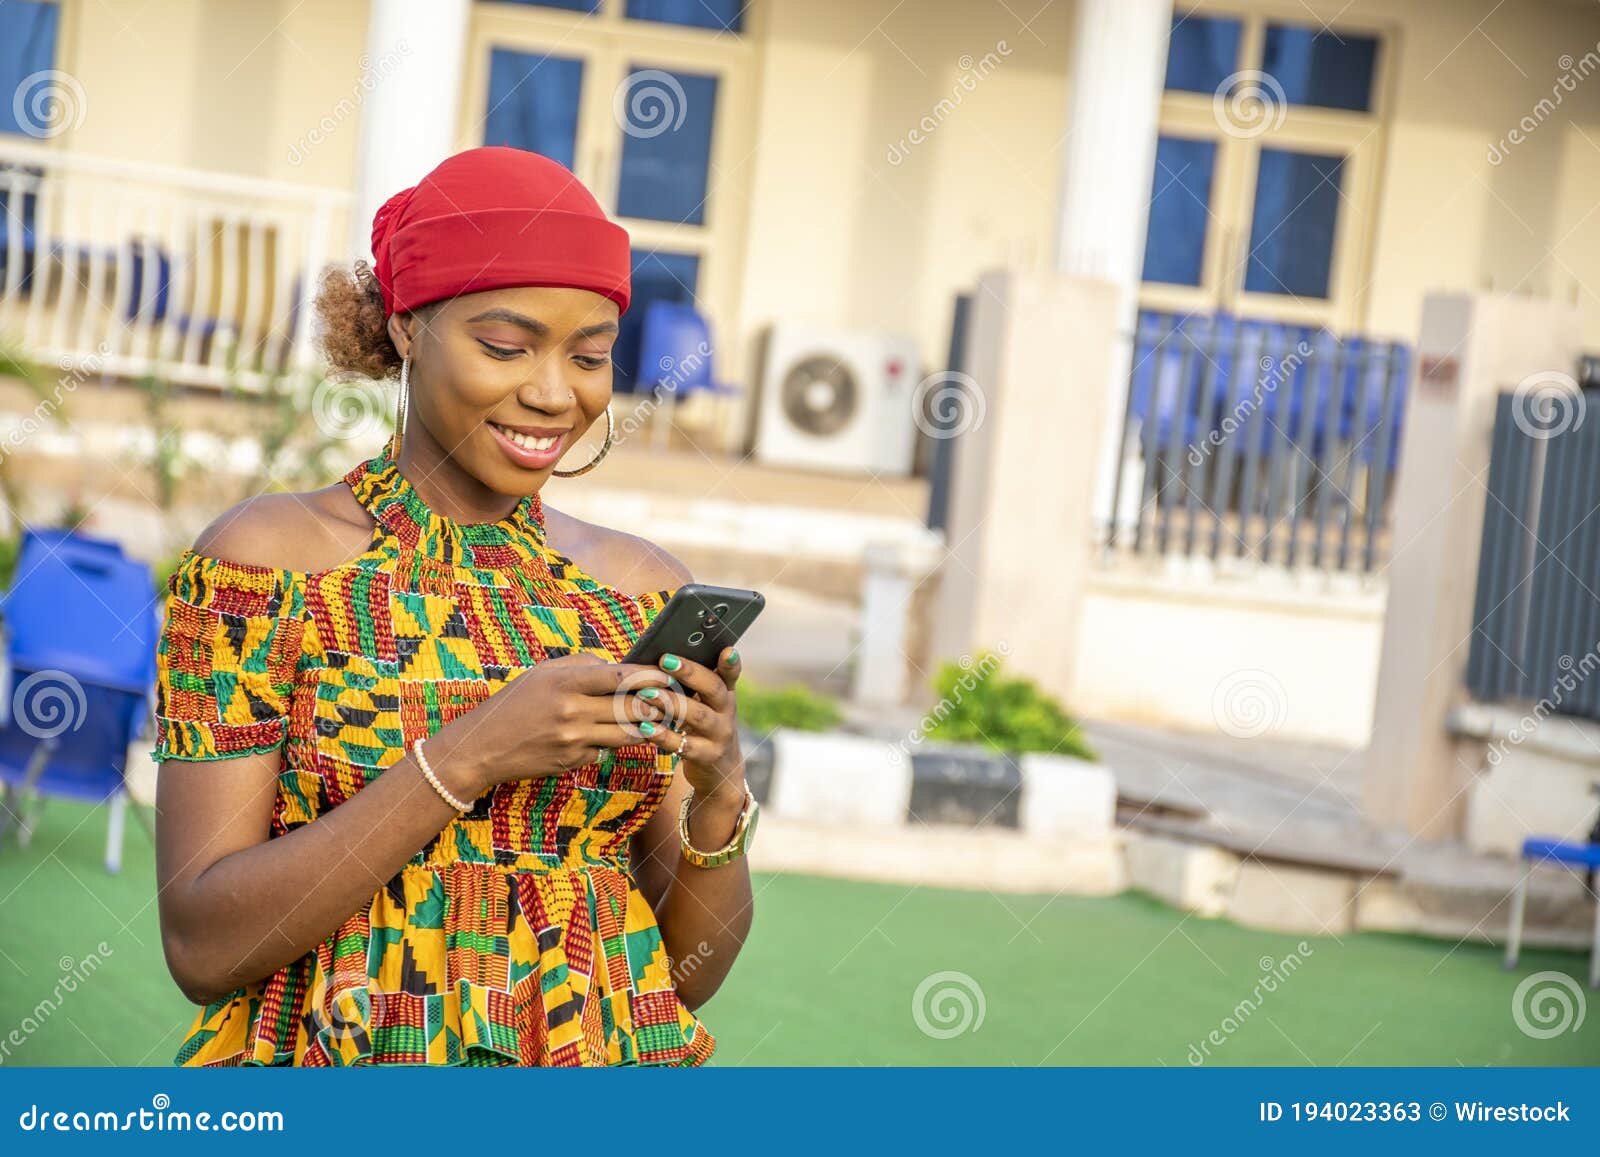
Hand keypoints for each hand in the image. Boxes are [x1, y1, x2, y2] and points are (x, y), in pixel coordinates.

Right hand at [424, 654, 675, 797]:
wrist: (482, 747)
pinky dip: (613, 742)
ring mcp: (574, 740)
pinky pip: (606, 750)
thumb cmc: (514, 704)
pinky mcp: (573, 762)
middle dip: (657, 704)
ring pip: (628, 734)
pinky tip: (613, 735)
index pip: (620, 676)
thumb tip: (618, 666)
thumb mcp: (542, 673)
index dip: (649, 676)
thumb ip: (581, 665)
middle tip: (673, 699)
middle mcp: (573, 712)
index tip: (668, 674)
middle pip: (632, 707)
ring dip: (646, 726)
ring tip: (658, 718)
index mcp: (566, 683)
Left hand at [630, 647, 744, 800]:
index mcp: (725, 693)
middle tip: (665, 660)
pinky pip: (684, 745)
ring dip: (672, 703)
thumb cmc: (702, 725)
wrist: (719, 768)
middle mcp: (727, 712)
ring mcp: (719, 735)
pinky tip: (645, 726)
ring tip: (647, 692)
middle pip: (713, 689)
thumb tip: (661, 659)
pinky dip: (663, 735)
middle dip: (690, 673)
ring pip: (698, 716)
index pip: (730, 674)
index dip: (730, 663)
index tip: (726, 650)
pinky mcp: (707, 756)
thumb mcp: (707, 704)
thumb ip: (693, 684)